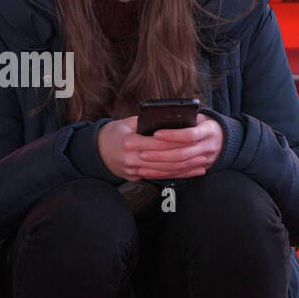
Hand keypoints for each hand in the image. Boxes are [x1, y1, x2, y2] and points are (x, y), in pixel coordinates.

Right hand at [96, 114, 222, 180]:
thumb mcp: (126, 123)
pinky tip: (186, 173)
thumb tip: (165, 119)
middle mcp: (131, 159)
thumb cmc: (113, 133)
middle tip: (203, 155)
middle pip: (163, 160)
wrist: (95, 151)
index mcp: (129, 142)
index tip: (192, 140)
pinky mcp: (134, 178)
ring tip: (200, 166)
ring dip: (183, 170)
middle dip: (185, 159)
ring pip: (162, 172)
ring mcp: (132, 171)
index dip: (176, 142)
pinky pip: (157, 177)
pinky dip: (173, 176)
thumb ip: (145, 122)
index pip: (158, 143)